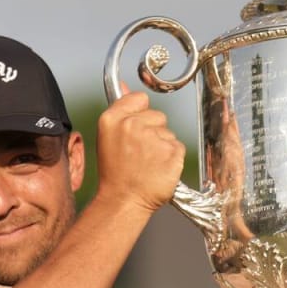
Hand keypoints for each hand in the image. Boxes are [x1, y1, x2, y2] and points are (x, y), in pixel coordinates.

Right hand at [94, 89, 185, 216]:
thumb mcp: (108, 137)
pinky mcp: (172, 152)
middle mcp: (132, 125)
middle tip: (140, 154)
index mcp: (113, 119)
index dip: (140, 114)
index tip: (136, 129)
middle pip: (158, 116)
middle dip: (153, 132)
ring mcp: (153, 138)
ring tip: (148, 164)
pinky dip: (173, 159)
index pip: (139, 98)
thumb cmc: (116, 174)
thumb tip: (124, 85)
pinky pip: (178, 147)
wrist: (123, 202)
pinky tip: (159, 169)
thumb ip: (120, 111)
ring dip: (163, 147)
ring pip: (169, 133)